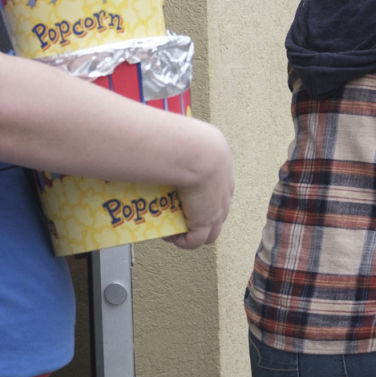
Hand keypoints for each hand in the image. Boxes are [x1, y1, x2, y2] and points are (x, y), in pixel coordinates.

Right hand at [165, 124, 234, 248]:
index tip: (179, 195)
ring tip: (170, 227)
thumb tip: (151, 135)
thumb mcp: (184, 138)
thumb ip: (174, 142)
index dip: (198, 197)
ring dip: (189, 232)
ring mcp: (218, 208)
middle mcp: (224, 191)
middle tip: (173, 213)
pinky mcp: (206, 222)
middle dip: (195, 217)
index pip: (215, 190)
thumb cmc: (183, 139)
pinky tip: (169, 235)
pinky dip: (182, 241)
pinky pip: (195, 240)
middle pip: (215, 213)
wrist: (193, 151)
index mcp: (221, 169)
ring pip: (209, 231)